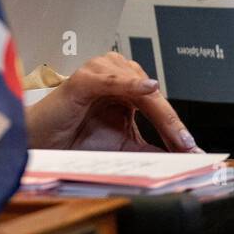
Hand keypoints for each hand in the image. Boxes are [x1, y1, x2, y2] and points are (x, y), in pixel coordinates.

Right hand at [26, 53, 200, 151]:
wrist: (41, 145)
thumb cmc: (73, 139)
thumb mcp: (122, 147)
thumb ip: (150, 149)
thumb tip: (183, 159)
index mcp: (125, 88)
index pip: (159, 106)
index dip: (176, 129)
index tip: (193, 152)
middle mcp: (115, 75)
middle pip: (153, 97)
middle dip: (171, 124)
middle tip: (187, 146)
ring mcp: (99, 74)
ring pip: (138, 88)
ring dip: (158, 111)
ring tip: (174, 134)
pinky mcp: (83, 79)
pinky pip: (110, 80)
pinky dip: (129, 84)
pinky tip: (148, 88)